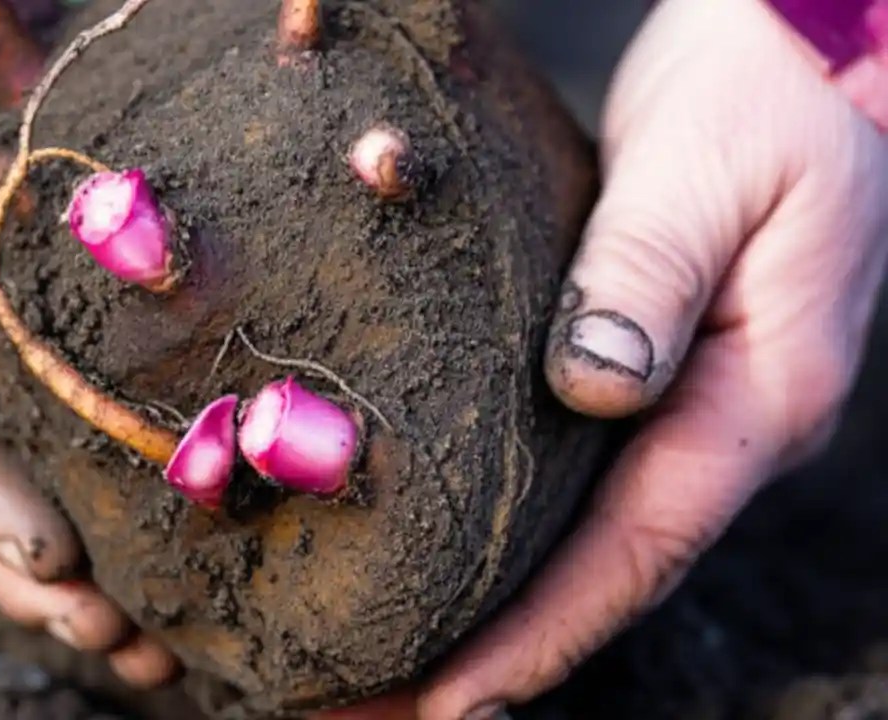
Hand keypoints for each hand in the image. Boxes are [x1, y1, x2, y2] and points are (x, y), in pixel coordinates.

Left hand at [320, 0, 887, 716]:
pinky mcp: (647, 377)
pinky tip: (435, 559)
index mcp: (760, 397)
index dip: (543, 634)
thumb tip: (591, 388)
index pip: (637, 547)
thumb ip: (648, 276)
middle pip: (600, 572)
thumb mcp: (709, 173)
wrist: (795, 53)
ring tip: (380, 670)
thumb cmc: (765, 100)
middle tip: (373, 716)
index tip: (448, 703)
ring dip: (489, 609)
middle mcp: (726, 427)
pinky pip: (572, 481)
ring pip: (583, 538)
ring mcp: (689, 408)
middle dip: (495, 656)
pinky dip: (505, 535)